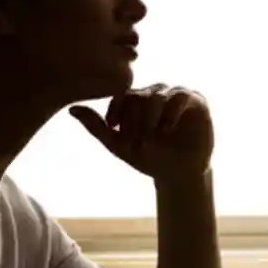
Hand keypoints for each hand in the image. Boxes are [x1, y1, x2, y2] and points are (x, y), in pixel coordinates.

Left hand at [70, 84, 213, 182]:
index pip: (122, 94)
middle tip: (135, 142)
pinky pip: (180, 96)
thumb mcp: (118, 145)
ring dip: (150, 119)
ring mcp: (176, 95)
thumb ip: (96, 127)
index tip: (113, 129)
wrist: (179, 175)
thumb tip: (71, 109)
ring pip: (157, 95)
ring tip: (149, 139)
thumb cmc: (149, 159)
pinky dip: (170, 113)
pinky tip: (166, 131)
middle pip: (139, 95)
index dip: (116, 110)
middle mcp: (156, 93)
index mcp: (137, 99)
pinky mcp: (196, 101)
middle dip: (134, 121)